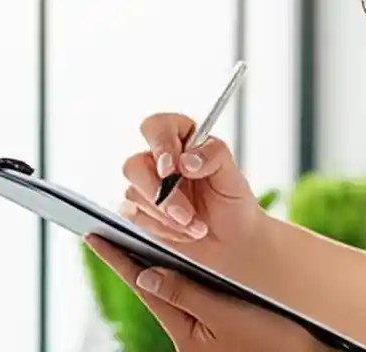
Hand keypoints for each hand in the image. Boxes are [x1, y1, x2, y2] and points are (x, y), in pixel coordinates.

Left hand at [85, 235, 322, 351]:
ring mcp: (201, 336)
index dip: (118, 259)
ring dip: (156, 267)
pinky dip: (180, 279)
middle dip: (132, 260)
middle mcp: (187, 336)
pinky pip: (190, 300)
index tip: (93, 236)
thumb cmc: (275, 339)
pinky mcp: (216, 333)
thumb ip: (187, 292)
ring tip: (136, 239)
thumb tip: (145, 275)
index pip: (144, 286)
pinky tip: (178, 263)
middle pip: (153, 289)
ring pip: (172, 293)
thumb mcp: (229, 313)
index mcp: (185, 332)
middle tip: (107, 230)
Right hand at [120, 113, 265, 276]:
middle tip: (186, 213)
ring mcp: (146, 186)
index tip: (171, 169)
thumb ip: (214, 156)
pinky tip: (183, 232)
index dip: (159, 145)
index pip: (157, 126)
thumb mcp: (232, 175)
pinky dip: (161, 229)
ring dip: (166, 216)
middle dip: (161, 195)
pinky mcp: (139, 212)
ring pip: (134, 194)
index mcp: (182, 138)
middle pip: (135, 165)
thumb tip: (187, 159)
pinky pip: (134, 218)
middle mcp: (159, 160)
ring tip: (196, 226)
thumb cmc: (232, 201)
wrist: (231, 239)